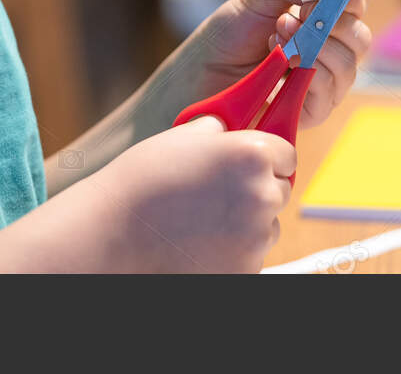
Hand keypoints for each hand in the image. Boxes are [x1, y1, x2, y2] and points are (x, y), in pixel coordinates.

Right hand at [83, 116, 294, 271]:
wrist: (113, 233)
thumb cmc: (143, 181)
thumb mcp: (183, 136)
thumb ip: (219, 132)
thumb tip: (230, 131)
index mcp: (252, 155)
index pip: (287, 154)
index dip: (268, 156)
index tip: (252, 162)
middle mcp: (261, 196)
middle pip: (280, 190)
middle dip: (258, 188)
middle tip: (221, 190)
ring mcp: (255, 238)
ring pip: (267, 225)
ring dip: (248, 221)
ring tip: (204, 217)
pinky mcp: (245, 269)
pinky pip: (251, 254)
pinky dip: (234, 249)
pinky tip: (200, 239)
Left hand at [168, 0, 371, 130]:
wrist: (198, 73)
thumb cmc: (227, 36)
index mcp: (322, 21)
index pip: (355, 8)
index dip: (346, 0)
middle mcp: (329, 52)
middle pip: (361, 38)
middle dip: (329, 24)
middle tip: (290, 17)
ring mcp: (323, 84)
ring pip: (347, 66)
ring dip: (312, 48)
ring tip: (276, 37)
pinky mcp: (311, 112)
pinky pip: (328, 94)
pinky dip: (305, 74)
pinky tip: (278, 63)